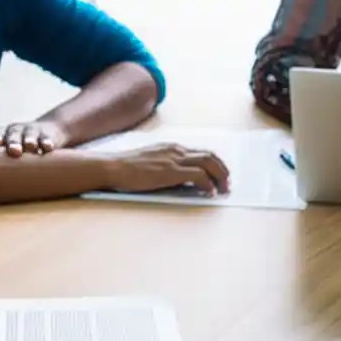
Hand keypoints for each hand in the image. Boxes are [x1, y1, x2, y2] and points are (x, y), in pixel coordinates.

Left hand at [0, 120, 69, 156]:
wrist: (48, 130)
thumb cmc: (19, 148)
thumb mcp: (6, 153)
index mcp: (2, 135)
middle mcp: (15, 132)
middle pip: (12, 136)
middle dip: (12, 143)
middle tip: (14, 151)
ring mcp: (31, 132)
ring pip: (29, 135)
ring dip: (29, 141)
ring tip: (30, 147)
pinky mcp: (48, 135)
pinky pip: (47, 139)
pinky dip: (47, 143)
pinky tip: (47, 148)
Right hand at [103, 143, 230, 195]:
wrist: (114, 167)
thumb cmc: (126, 168)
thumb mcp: (150, 162)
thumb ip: (166, 166)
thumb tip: (180, 180)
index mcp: (172, 148)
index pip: (201, 152)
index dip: (215, 164)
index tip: (220, 176)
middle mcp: (176, 150)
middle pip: (210, 156)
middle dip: (223, 170)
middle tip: (227, 185)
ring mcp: (174, 160)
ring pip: (209, 163)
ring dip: (220, 177)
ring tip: (223, 190)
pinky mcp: (171, 172)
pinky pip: (198, 175)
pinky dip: (208, 184)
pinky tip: (209, 193)